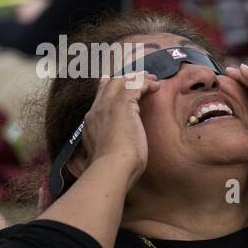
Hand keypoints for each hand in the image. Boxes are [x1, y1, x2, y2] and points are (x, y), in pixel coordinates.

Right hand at [77, 72, 158, 188]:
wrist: (112, 168)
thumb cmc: (112, 169)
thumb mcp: (105, 154)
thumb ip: (106, 146)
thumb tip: (111, 151)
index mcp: (91, 122)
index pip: (99, 98)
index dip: (110, 88)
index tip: (122, 86)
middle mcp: (96, 110)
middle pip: (108, 84)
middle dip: (125, 78)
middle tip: (141, 78)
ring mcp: (107, 106)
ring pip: (121, 81)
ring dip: (138, 78)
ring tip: (151, 79)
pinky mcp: (122, 105)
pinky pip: (135, 85)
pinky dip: (146, 83)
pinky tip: (156, 86)